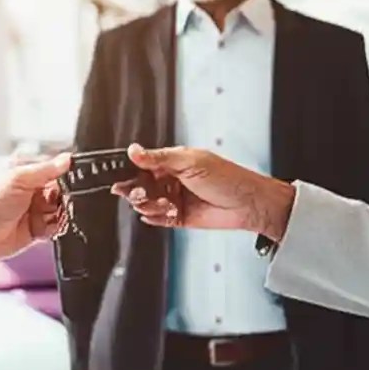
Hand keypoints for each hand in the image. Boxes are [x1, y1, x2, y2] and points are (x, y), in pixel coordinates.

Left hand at [0, 154, 69, 262]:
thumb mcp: (18, 179)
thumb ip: (45, 169)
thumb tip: (67, 158)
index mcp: (28, 173)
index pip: (57, 171)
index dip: (65, 177)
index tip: (70, 183)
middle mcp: (33, 190)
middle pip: (62, 192)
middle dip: (64, 198)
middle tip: (56, 202)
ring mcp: (35, 210)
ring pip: (61, 210)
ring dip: (60, 214)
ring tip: (49, 215)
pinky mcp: (37, 228)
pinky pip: (56, 227)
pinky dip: (56, 228)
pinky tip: (47, 226)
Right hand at [111, 144, 296, 241]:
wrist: (247, 204)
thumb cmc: (227, 178)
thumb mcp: (190, 162)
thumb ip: (159, 157)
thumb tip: (133, 150)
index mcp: (172, 162)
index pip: (142, 164)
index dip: (130, 171)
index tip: (120, 177)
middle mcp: (171, 179)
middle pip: (140, 186)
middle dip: (137, 190)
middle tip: (143, 192)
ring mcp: (173, 199)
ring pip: (146, 203)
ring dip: (148, 204)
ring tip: (163, 203)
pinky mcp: (177, 217)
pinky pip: (157, 219)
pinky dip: (155, 217)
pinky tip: (161, 213)